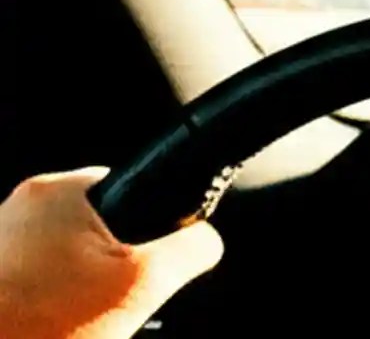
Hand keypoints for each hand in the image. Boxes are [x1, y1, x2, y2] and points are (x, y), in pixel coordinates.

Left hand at [0, 167, 222, 338]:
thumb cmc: (39, 326)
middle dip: (108, 261)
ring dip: (74, 280)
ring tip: (73, 314)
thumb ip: (188, 250)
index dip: (146, 224)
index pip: (127, 185)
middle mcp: (19, 206)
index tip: (140, 259)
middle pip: (94, 224)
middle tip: (106, 298)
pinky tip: (49, 321)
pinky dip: (46, 295)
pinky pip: (33, 273)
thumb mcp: (141, 287)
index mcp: (57, 193)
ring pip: (62, 251)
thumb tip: (207, 240)